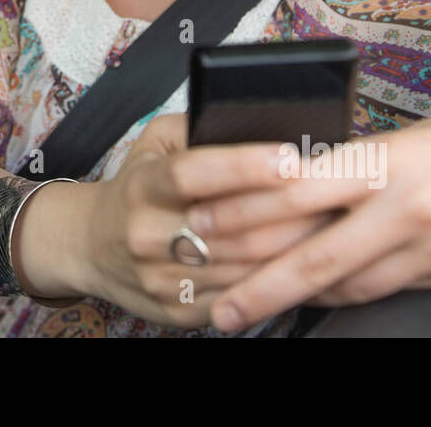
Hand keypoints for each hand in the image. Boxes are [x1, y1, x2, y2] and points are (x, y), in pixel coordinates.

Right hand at [81, 113, 330, 329]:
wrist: (91, 245)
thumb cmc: (138, 184)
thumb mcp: (155, 143)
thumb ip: (198, 128)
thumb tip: (261, 120)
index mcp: (143, 185)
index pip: (192, 173)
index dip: (242, 166)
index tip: (290, 156)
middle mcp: (147, 234)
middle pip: (230, 227)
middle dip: (291, 211)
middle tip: (339, 193)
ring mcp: (162, 278)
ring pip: (243, 267)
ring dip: (295, 249)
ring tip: (335, 225)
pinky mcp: (179, 311)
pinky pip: (240, 300)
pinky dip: (277, 283)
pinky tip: (307, 264)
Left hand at [185, 98, 430, 332]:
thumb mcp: (412, 138)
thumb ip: (355, 164)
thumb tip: (292, 182)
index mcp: (389, 160)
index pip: (297, 188)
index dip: (242, 211)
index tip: (200, 223)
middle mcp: (410, 208)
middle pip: (314, 255)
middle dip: (257, 284)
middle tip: (214, 302)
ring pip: (347, 284)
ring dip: (297, 296)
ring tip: (251, 302)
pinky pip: (385, 292)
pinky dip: (345, 294)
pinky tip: (317, 295)